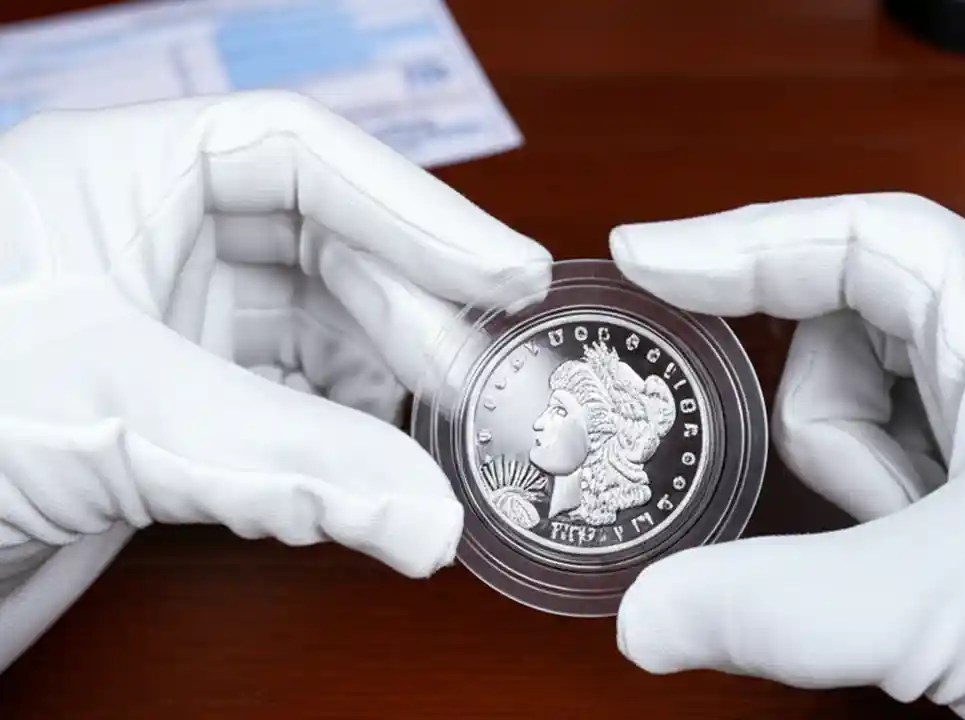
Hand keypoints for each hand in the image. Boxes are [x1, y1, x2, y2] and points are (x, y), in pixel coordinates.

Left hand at [0, 91, 548, 670]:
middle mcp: (152, 242)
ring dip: (381, 403)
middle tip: (475, 388)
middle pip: (330, 253)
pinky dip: (336, 461)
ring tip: (432, 458)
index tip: (504, 270)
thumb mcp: (102, 404)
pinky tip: (362, 496)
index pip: (299, 154)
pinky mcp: (173, 419)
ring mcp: (167, 333)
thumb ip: (278, 457)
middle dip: (408, 320)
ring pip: (319, 345)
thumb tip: (426, 517)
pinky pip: (291, 423)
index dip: (416, 207)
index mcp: (118, 173)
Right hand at [610, 194, 964, 717]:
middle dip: (831, 428)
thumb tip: (644, 616)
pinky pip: (913, 479)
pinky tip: (923, 585)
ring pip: (880, 419)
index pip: (866, 237)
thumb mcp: (945, 607)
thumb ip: (771, 606)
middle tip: (868, 513)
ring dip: (864, 494)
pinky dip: (890, 524)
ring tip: (918, 569)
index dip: (747, 239)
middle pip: (858, 334)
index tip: (648, 256)